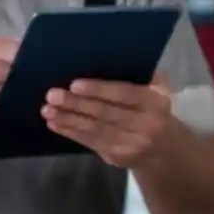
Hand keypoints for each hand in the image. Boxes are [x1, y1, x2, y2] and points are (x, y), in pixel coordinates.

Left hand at [42, 72, 177, 168]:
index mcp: (155, 102)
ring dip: (68, 119)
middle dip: (76, 104)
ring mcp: (133, 144)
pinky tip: (55, 124)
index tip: (74, 84)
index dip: (99, 90)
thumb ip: (138, 76)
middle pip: (105, 113)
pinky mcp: (119, 158)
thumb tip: (104, 56)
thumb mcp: (155, 91)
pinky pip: (91, 143)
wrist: (166, 150)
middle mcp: (147, 125)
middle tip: (52, 95)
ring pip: (95, 129)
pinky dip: (71, 132)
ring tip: (47, 110)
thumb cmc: (152, 110)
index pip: (125, 94)